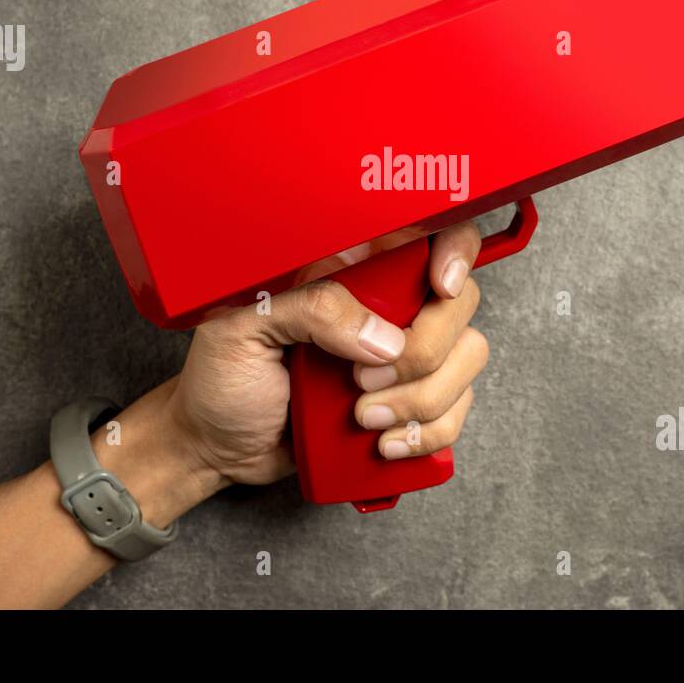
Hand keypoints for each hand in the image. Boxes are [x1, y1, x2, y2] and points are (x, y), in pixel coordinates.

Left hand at [167, 221, 487, 486]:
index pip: (429, 234)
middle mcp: (386, 305)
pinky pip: (456, 411)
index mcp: (349, 270)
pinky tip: (384, 443)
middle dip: (423, 351)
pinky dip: (428, 434)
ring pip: (467, 359)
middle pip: (460, 304)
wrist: (216, 448)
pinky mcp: (410, 402)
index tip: (441, 288)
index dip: (454, 252)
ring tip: (362, 419)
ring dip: (422, 400)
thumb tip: (382, 337)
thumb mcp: (243, 329)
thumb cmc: (223, 378)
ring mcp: (404, 355)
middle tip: (361, 379)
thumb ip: (310, 311)